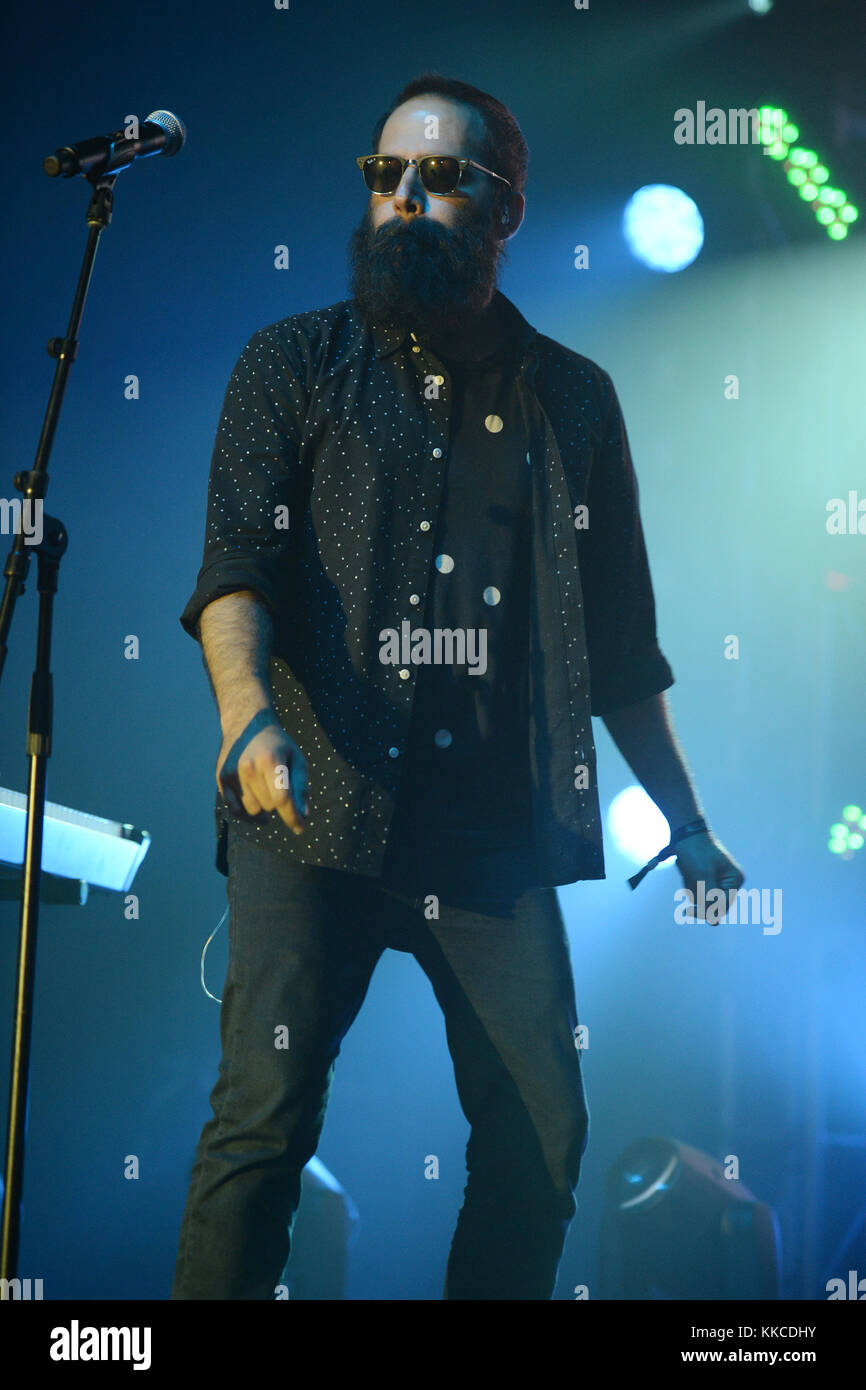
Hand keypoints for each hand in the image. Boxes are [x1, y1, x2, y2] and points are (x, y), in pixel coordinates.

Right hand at [216, 709, 308, 834]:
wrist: (247, 724)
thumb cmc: (278, 744)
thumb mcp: (297, 758)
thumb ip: (301, 786)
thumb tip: (303, 815)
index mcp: (270, 761)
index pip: (282, 799)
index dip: (293, 817)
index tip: (300, 828)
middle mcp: (248, 768)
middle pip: (269, 806)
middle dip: (278, 802)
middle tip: (278, 783)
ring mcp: (232, 774)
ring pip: (253, 810)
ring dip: (263, 805)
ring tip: (264, 784)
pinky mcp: (221, 779)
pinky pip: (235, 809)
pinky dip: (246, 810)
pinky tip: (254, 798)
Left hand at [675, 831, 744, 921]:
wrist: (684, 831)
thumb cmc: (695, 851)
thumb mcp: (702, 876)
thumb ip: (709, 899)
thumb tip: (714, 922)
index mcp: (735, 880)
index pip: (721, 907)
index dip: (705, 911)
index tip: (687, 911)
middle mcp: (729, 881)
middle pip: (712, 904)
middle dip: (697, 893)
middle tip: (690, 876)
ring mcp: (718, 879)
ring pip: (702, 898)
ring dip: (691, 887)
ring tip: (689, 869)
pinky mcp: (706, 876)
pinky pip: (696, 890)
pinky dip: (688, 882)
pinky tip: (687, 869)